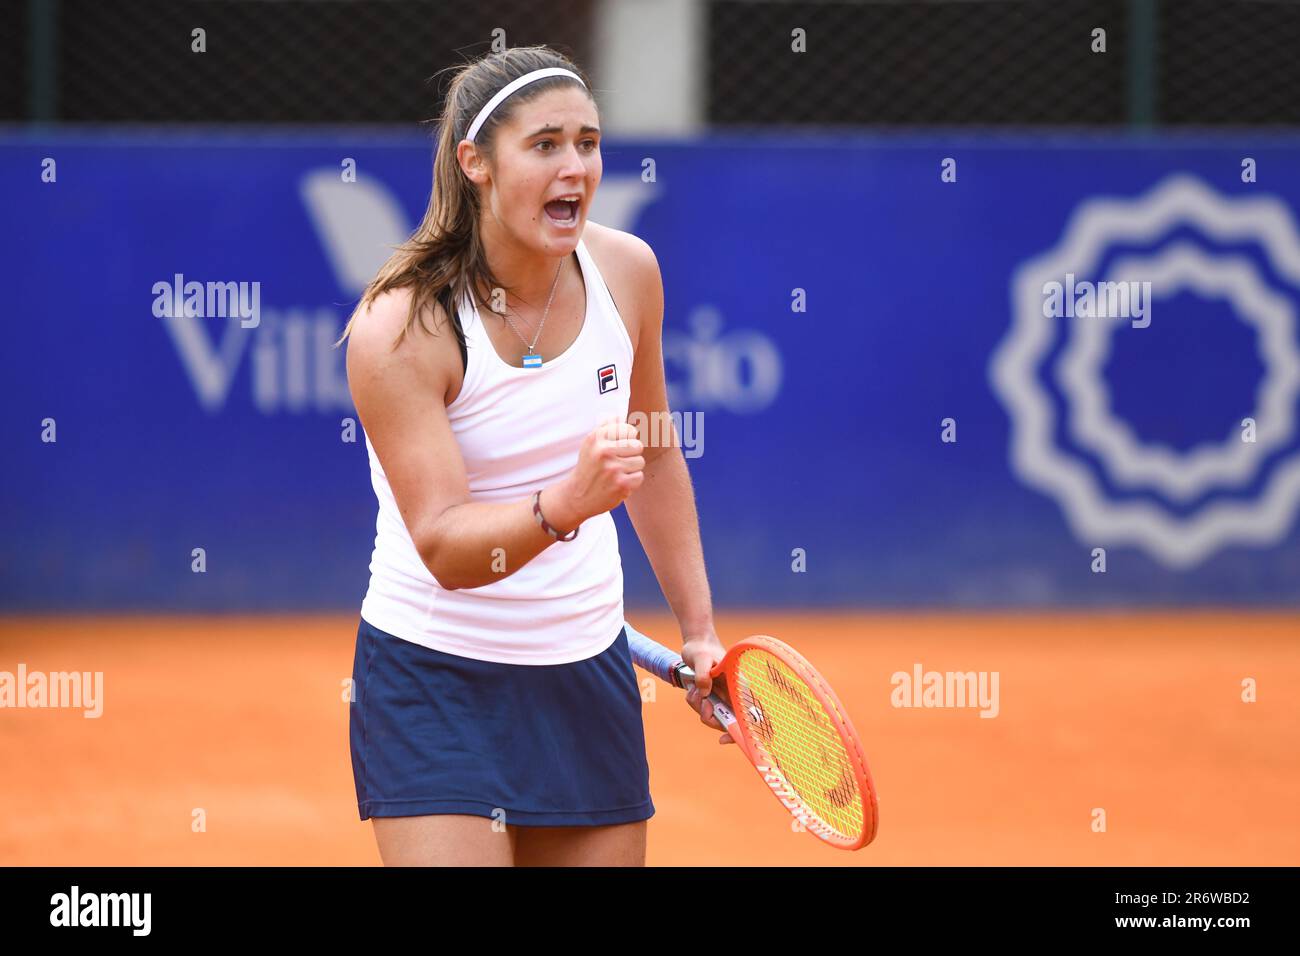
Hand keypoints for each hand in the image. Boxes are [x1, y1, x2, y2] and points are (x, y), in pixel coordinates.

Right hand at [549, 415, 643, 526]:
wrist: (577, 496)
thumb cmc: (588, 467)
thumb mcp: (591, 444)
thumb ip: (605, 427)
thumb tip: (619, 414)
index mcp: (597, 438)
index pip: (629, 430)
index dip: (627, 440)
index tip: (617, 448)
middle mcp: (603, 451)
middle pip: (638, 445)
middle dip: (631, 455)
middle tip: (617, 463)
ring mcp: (612, 468)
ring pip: (640, 462)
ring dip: (631, 469)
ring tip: (616, 474)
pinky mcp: (620, 484)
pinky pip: (639, 476)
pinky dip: (632, 482)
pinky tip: (618, 483)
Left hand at [681, 626, 733, 744]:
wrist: (695, 644)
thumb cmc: (701, 649)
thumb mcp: (701, 658)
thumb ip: (703, 674)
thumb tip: (705, 693)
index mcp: (738, 687)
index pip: (747, 716)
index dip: (739, 732)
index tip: (723, 739)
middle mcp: (733, 694)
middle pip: (727, 721)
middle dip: (711, 717)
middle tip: (703, 704)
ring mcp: (723, 697)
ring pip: (713, 716)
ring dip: (700, 707)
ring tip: (694, 690)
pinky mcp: (713, 697)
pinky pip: (704, 709)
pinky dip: (695, 703)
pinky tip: (692, 689)